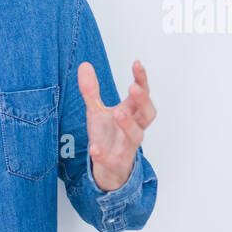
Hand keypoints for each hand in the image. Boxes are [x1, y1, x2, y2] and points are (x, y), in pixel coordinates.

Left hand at [79, 59, 156, 191]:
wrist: (106, 168)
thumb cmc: (107, 136)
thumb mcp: (96, 111)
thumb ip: (91, 91)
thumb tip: (84, 65)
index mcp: (131, 113)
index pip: (142, 94)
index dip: (141, 79)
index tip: (137, 63)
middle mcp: (134, 128)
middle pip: (147, 114)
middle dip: (143, 100)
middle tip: (133, 87)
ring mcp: (127, 147)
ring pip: (136, 136)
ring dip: (128, 124)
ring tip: (117, 112)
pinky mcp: (115, 163)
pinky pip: (112, 159)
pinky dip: (104, 155)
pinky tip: (94, 148)